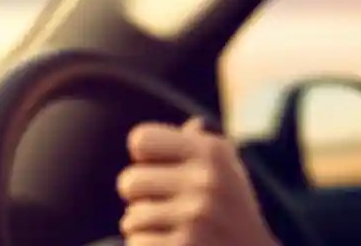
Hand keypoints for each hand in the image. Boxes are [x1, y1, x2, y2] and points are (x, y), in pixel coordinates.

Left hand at [115, 117, 278, 245]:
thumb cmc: (232, 213)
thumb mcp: (228, 174)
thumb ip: (203, 147)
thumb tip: (192, 126)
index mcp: (212, 153)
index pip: (141, 140)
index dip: (143, 159)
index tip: (159, 172)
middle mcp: (207, 181)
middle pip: (128, 181)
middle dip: (138, 199)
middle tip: (161, 208)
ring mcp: (196, 217)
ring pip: (130, 219)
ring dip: (144, 230)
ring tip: (171, 232)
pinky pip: (136, 243)